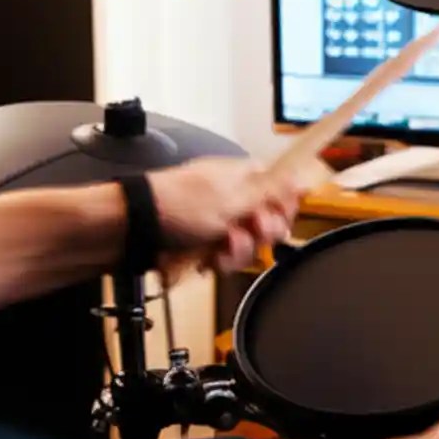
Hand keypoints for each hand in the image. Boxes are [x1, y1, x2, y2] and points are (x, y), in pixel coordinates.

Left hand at [148, 158, 301, 273]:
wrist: (137, 228)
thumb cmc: (179, 205)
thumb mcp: (234, 198)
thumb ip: (272, 192)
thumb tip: (302, 177)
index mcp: (243, 177)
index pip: (282, 189)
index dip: (284, 207)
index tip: (278, 216)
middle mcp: (234, 197)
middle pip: (268, 220)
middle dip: (261, 234)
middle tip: (249, 231)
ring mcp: (219, 220)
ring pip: (249, 244)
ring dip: (238, 251)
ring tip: (221, 248)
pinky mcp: (206, 242)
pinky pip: (228, 257)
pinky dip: (220, 261)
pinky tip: (209, 259)